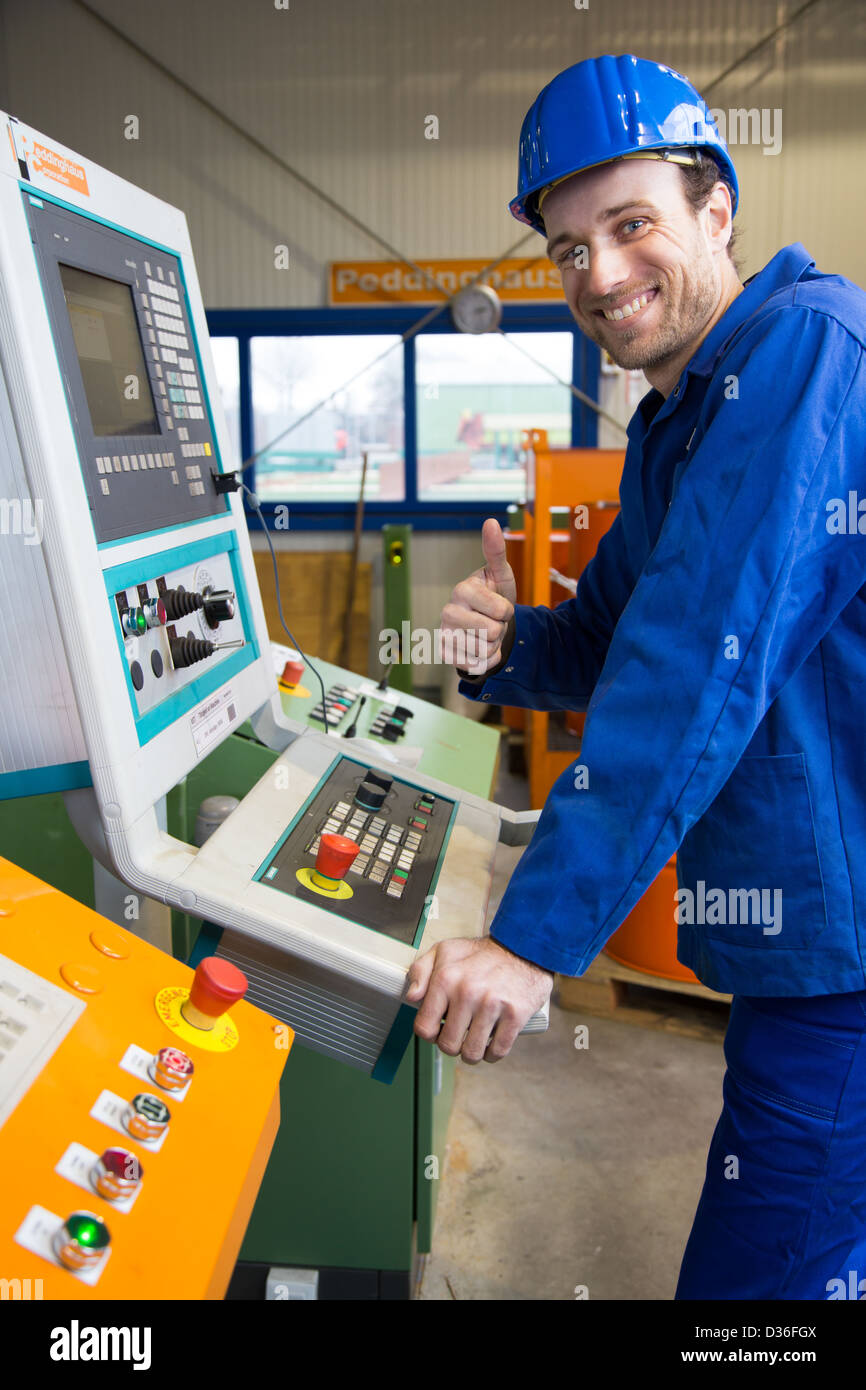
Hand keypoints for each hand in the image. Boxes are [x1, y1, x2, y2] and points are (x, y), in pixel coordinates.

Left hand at [405, 936, 552, 1063]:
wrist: (523, 947)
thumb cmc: (482, 954)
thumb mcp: (445, 951)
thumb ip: (421, 971)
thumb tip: (412, 997)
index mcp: (445, 979)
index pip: (424, 1027)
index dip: (429, 1034)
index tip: (437, 1030)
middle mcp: (466, 993)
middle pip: (448, 1045)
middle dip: (451, 1045)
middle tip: (458, 1035)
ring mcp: (492, 1006)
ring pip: (472, 1053)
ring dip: (472, 1052)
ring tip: (474, 1040)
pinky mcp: (515, 1015)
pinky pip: (498, 1051)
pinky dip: (493, 1053)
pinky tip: (492, 1042)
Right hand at [440, 518, 515, 674]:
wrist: (484, 625)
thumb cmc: (494, 596)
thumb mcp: (500, 574)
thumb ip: (496, 550)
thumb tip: (491, 521)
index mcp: (462, 589)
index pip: (501, 610)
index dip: (508, 611)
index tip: (500, 606)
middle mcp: (448, 611)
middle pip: (492, 632)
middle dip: (500, 630)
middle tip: (492, 621)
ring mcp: (444, 634)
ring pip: (485, 650)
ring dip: (493, 645)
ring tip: (486, 633)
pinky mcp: (445, 654)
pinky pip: (477, 664)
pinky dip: (486, 660)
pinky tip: (480, 648)